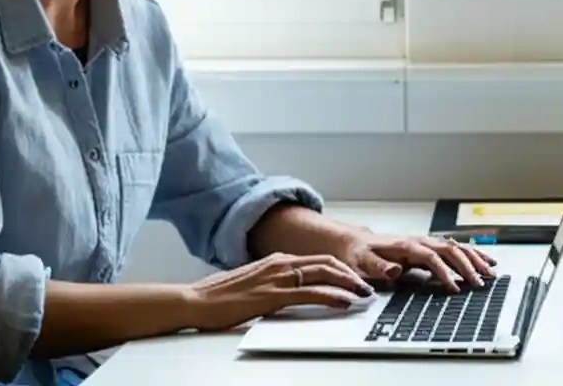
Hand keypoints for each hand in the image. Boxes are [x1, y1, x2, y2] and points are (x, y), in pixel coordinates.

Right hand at [181, 252, 373, 330]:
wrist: (195, 301)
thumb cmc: (219, 296)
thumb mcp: (253, 284)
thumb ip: (273, 284)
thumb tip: (290, 293)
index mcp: (276, 260)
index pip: (317, 259)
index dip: (341, 268)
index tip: (355, 278)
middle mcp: (280, 263)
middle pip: (327, 262)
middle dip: (351, 273)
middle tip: (367, 286)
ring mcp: (277, 277)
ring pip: (324, 273)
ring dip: (348, 283)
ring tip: (364, 294)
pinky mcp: (273, 294)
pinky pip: (311, 292)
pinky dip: (332, 296)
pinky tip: (344, 302)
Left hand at [334, 232, 497, 292]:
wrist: (356, 242)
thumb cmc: (359, 254)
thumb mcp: (362, 262)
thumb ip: (378, 267)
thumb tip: (395, 271)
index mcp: (405, 246)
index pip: (431, 257)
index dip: (444, 272)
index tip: (456, 287)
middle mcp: (419, 242)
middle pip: (449, 250)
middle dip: (467, 266)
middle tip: (480, 282)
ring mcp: (425, 243)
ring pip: (456, 247)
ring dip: (474, 259)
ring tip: (490, 272)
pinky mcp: (428, 247)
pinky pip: (454, 249)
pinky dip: (471, 254)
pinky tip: (485, 261)